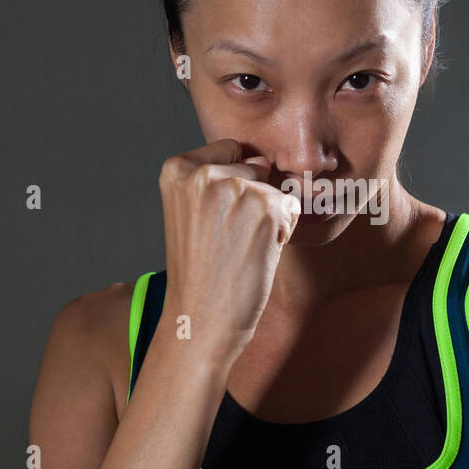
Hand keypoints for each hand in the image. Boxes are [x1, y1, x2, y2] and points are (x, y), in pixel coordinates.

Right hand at [159, 138, 302, 359]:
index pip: (230, 150)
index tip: (215, 218)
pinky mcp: (266, 207)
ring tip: (241, 247)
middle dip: (253, 199)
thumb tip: (264, 161)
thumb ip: (216, 178)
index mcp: (176, 169)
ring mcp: (236, 187)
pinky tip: (257, 252)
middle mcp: (204, 172)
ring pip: (274, 188)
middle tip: (228, 238)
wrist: (202, 318)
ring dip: (269, 217)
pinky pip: (291, 207)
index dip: (234, 183)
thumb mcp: (189, 212)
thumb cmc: (199, 270)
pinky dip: (283, 230)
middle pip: (254, 167)